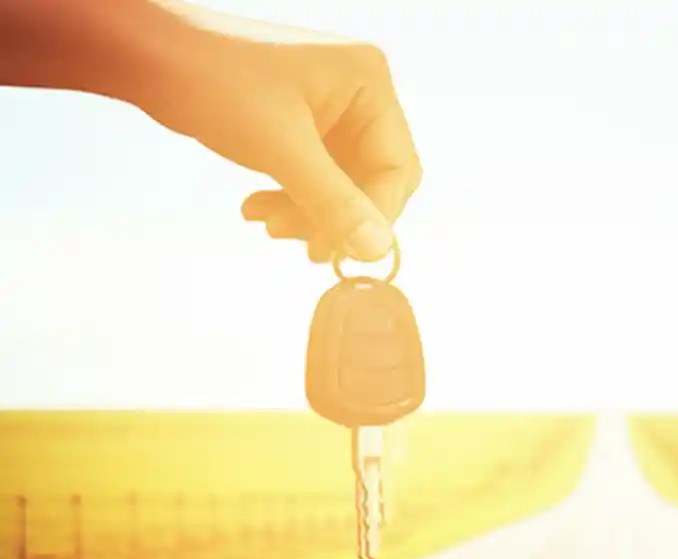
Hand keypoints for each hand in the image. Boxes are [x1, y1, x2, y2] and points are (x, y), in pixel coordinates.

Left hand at [137, 4, 421, 261]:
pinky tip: (256, 206)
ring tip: (267, 225)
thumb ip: (334, 202)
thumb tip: (377, 252)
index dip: (375, 215)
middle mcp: (358, 91)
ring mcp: (331, 106)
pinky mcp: (302, 120)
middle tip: (304, 247)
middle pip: (373, 178)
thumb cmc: (212, 81)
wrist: (145, 52)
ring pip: (342, 183)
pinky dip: (291, 196)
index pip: (396, 167)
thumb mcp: (279, 148)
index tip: (344, 252)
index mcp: (368, 81)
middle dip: (338, 215)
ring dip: (309, 212)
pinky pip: (315, 173)